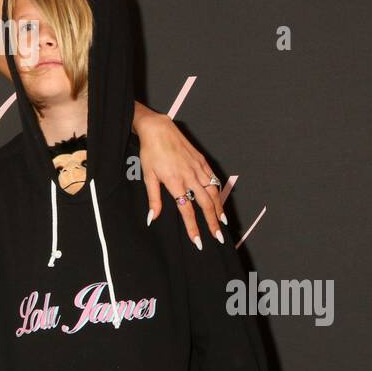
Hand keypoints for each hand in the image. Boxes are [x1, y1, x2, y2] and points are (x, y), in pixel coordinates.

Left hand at [136, 110, 226, 246]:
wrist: (158, 129)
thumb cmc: (151, 152)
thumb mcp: (148, 176)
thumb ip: (153, 199)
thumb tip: (152, 218)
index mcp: (175, 182)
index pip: (187, 211)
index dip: (193, 228)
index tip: (199, 241)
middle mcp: (190, 176)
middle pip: (205, 204)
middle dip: (213, 222)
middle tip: (219, 237)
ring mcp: (197, 167)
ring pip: (213, 192)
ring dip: (219, 208)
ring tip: (223, 222)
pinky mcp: (201, 160)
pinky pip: (213, 178)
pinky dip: (218, 191)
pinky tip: (220, 199)